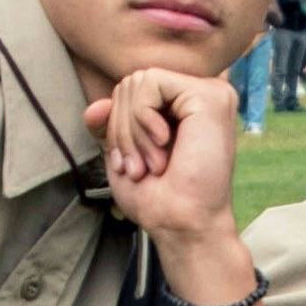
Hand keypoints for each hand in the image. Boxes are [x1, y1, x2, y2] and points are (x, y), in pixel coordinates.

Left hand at [84, 65, 243, 257]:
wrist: (182, 224)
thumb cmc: (159, 199)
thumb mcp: (124, 155)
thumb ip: (110, 125)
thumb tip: (96, 105)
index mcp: (187, 107)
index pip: (134, 90)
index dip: (118, 123)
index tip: (129, 164)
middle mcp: (202, 95)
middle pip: (134, 82)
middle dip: (123, 127)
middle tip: (139, 166)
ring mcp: (210, 93)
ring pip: (140, 81)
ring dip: (132, 128)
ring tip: (152, 162)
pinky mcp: (209, 96)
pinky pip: (151, 82)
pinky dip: (142, 117)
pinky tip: (162, 144)